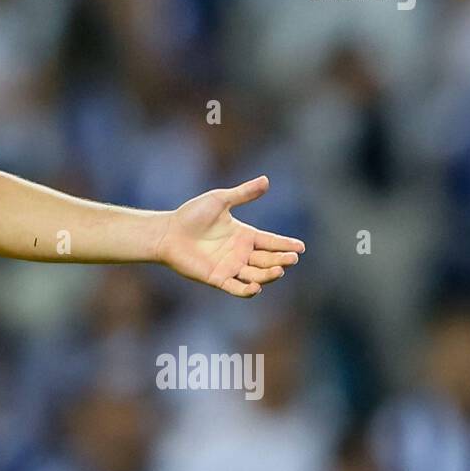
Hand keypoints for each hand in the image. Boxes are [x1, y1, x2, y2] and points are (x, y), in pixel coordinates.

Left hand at [153, 175, 304, 297]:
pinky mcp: (218, 279)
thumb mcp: (220, 200)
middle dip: (282, 260)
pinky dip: (247, 290)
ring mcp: (231, 267)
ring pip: (257, 275)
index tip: (301, 247)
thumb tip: (266, 180)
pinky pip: (236, 288)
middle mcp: (241, 253)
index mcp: (245, 235)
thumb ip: (243, 193)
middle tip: (292, 258)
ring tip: (278, 270)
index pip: (271, 241)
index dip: (286, 244)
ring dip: (269, 275)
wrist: (168, 232)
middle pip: (268, 260)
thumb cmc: (191, 215)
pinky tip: (255, 286)